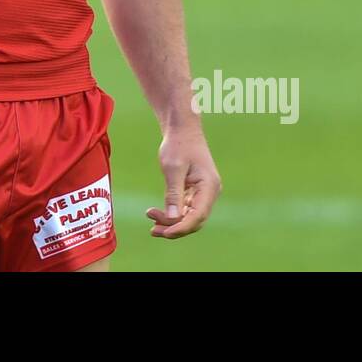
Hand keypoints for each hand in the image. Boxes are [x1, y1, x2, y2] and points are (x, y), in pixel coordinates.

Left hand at [145, 123, 220, 238]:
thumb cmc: (178, 144)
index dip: (181, 227)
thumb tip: (172, 219)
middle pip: (194, 219)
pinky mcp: (195, 192)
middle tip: (153, 230)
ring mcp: (203, 193)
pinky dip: (173, 214)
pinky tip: (157, 215)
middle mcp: (210, 192)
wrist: (182, 129)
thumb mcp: (173, 168)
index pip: (198, 215)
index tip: (164, 233)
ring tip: (151, 223)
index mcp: (209, 186)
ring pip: (190, 216)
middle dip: (174, 227)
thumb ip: (173, 194)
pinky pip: (186, 209)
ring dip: (172, 222)